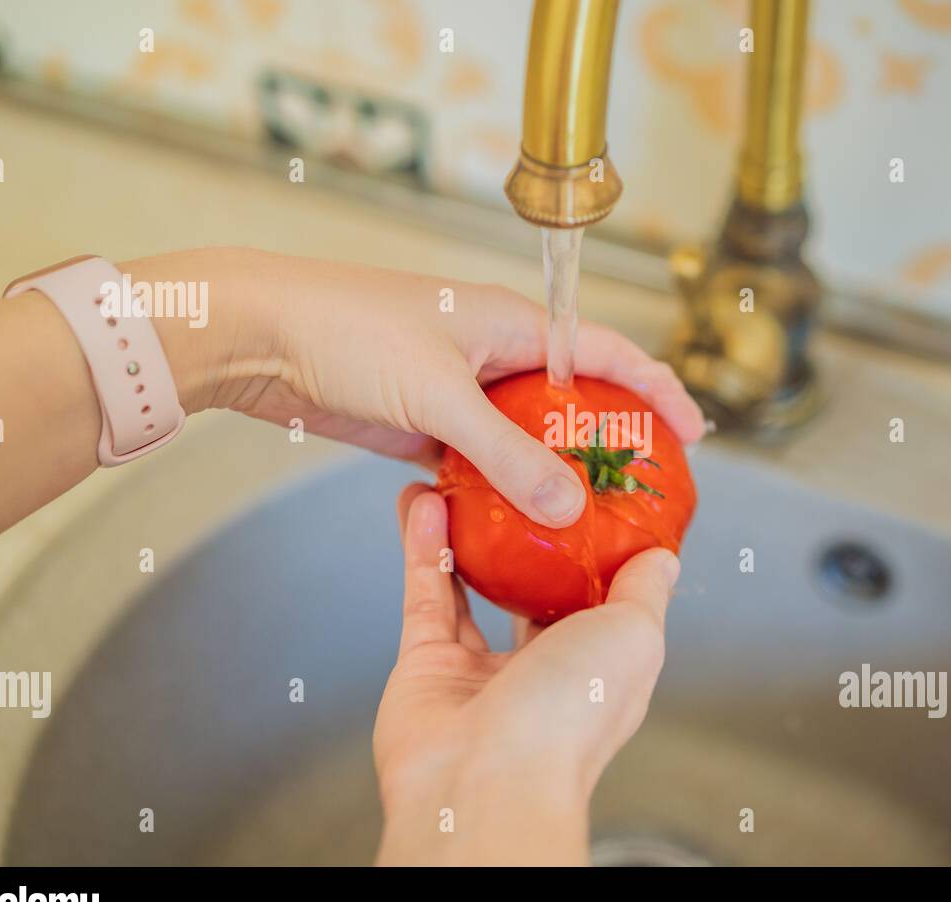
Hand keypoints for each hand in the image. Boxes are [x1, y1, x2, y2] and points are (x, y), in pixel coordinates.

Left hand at [153, 247, 704, 528]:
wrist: (257, 335)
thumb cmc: (350, 335)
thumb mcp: (439, 396)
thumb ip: (507, 454)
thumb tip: (571, 506)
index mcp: (514, 324)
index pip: (608, 354)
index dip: (657, 391)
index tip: (693, 435)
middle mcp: (495, 355)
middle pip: (571, 402)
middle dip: (610, 444)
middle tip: (645, 494)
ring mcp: (459, 392)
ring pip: (525, 439)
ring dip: (552, 476)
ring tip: (591, 523)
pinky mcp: (425, 426)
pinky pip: (480, 462)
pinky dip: (501, 490)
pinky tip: (519, 527)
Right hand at [373, 484, 678, 865]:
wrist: (486, 779)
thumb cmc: (573, 716)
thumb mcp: (635, 637)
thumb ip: (644, 592)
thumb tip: (664, 557)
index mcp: (598, 666)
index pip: (600, 599)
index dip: (594, 549)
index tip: (587, 492)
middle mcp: (541, 669)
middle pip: (531, 588)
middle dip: (523, 538)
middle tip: (517, 481)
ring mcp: (481, 670)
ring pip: (471, 584)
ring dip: (464, 531)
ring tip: (460, 478)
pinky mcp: (427, 666)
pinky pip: (427, 594)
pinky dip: (425, 547)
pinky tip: (426, 502)